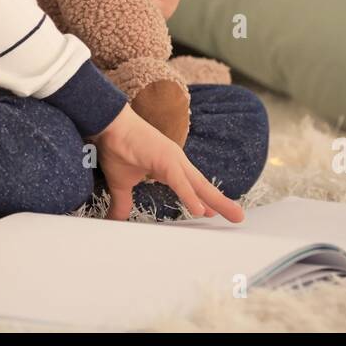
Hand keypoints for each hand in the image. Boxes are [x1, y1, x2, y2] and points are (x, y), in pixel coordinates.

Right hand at [88, 105, 244, 223]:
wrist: (107, 125)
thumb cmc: (115, 147)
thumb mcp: (121, 183)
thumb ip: (122, 203)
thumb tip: (115, 220)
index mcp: (168, 166)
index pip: (191, 186)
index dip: (203, 200)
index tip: (212, 212)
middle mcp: (176, 162)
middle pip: (203, 186)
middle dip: (220, 202)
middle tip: (238, 216)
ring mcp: (173, 159)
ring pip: (199, 184)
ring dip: (217, 200)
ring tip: (235, 215)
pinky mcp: (165, 159)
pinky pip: (180, 182)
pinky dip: (190, 196)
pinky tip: (201, 211)